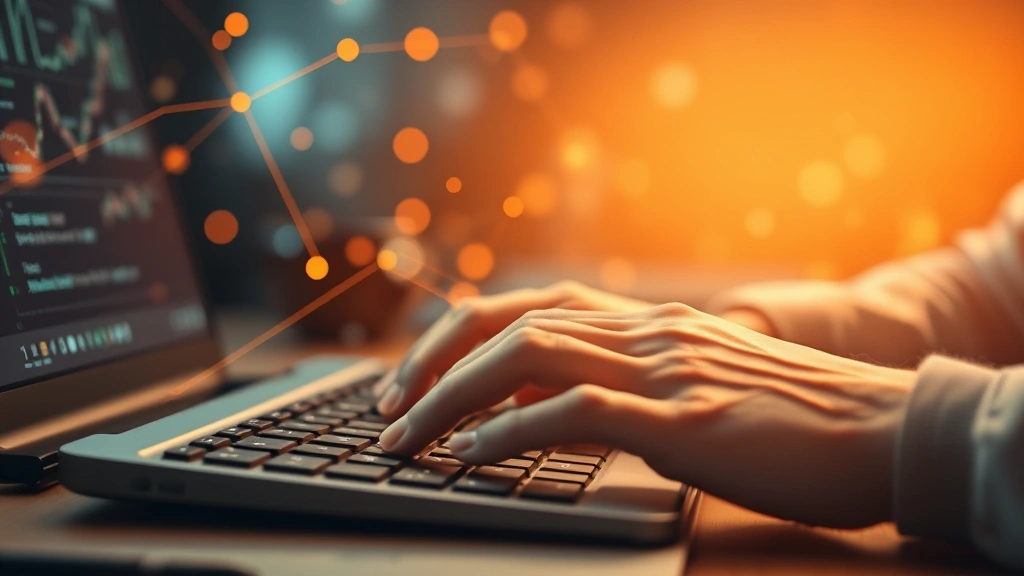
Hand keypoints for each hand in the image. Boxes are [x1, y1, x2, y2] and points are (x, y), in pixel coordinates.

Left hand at [378, 283, 914, 527]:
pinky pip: (576, 409)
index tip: (413, 380)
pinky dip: (510, 431)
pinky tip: (470, 458)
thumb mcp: (694, 388)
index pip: (527, 307)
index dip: (457, 337)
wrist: (884, 426)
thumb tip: (550, 408)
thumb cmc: (791, 419)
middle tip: (386, 412)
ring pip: (527, 355)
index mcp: (645, 324)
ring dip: (451, 398)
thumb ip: (628, 385)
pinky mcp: (682, 416)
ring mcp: (661, 369)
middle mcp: (643, 332)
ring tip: (405, 438)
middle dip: (432, 364)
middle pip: (509, 322)